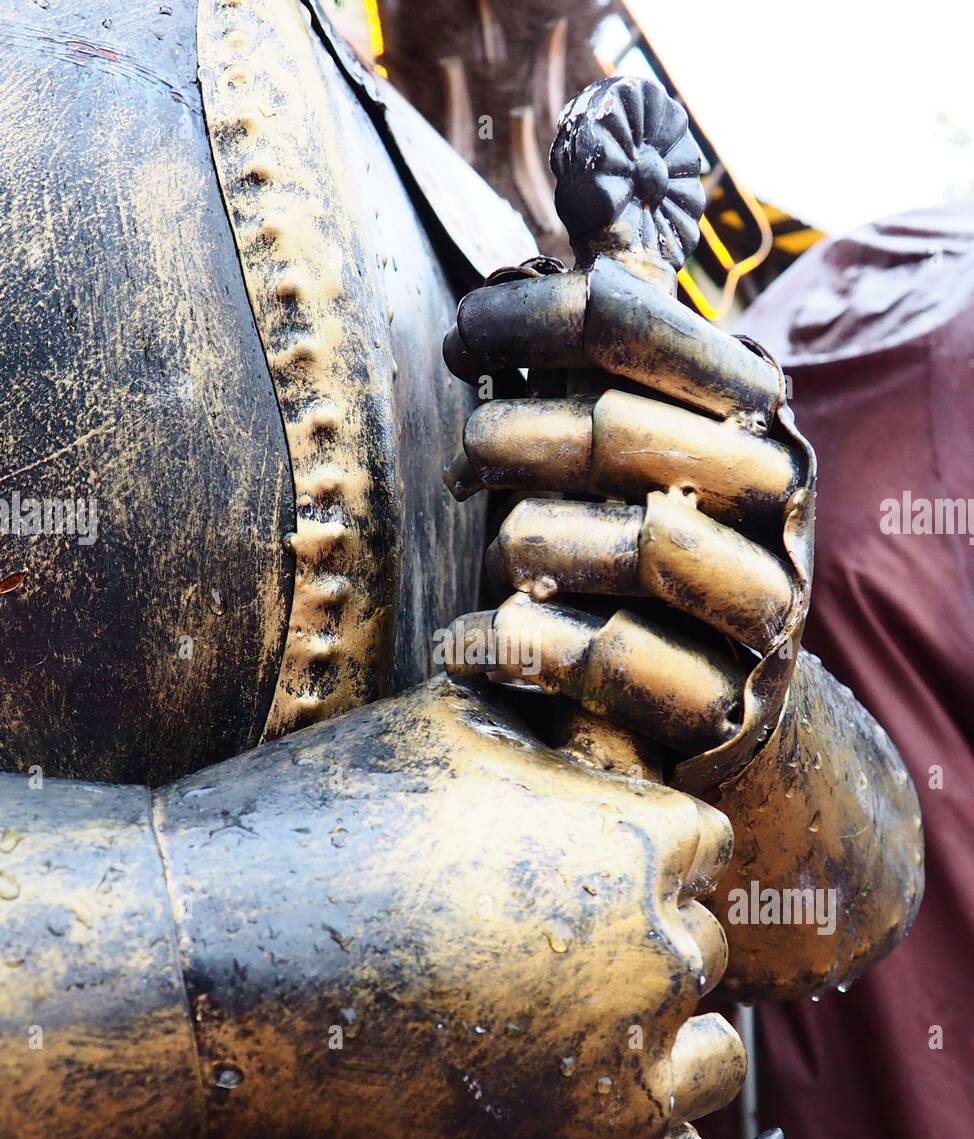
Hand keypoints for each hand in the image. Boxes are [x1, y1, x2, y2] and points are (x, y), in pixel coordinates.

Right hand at [164, 678, 744, 1138]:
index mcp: (638, 846)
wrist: (191, 976)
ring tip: (565, 1026)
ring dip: (657, 1041)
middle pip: (695, 952)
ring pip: (700, 1062)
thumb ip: (552, 730)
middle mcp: (652, 969)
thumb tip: (600, 733)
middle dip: (634, 938)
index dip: (634, 845)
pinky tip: (585, 1114)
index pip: (701, 847)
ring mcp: (611, 1094)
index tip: (569, 860)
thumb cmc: (308, 828)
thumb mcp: (441, 724)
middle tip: (534, 940)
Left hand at [442, 78, 813, 794]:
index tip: (459, 342)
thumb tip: (585, 150)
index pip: (622, 315)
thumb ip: (615, 319)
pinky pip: (611, 658)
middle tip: (466, 467)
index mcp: (750, 405)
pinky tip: (468, 644)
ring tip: (490, 561)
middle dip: (508, 444)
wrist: (713, 697)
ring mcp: (764, 601)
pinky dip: (516, 649)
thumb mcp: (631, 423)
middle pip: (614, 428)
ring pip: (632, 543)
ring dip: (526, 549)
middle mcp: (777, 493)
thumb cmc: (639, 543)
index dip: (520, 316)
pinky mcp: (725, 700)